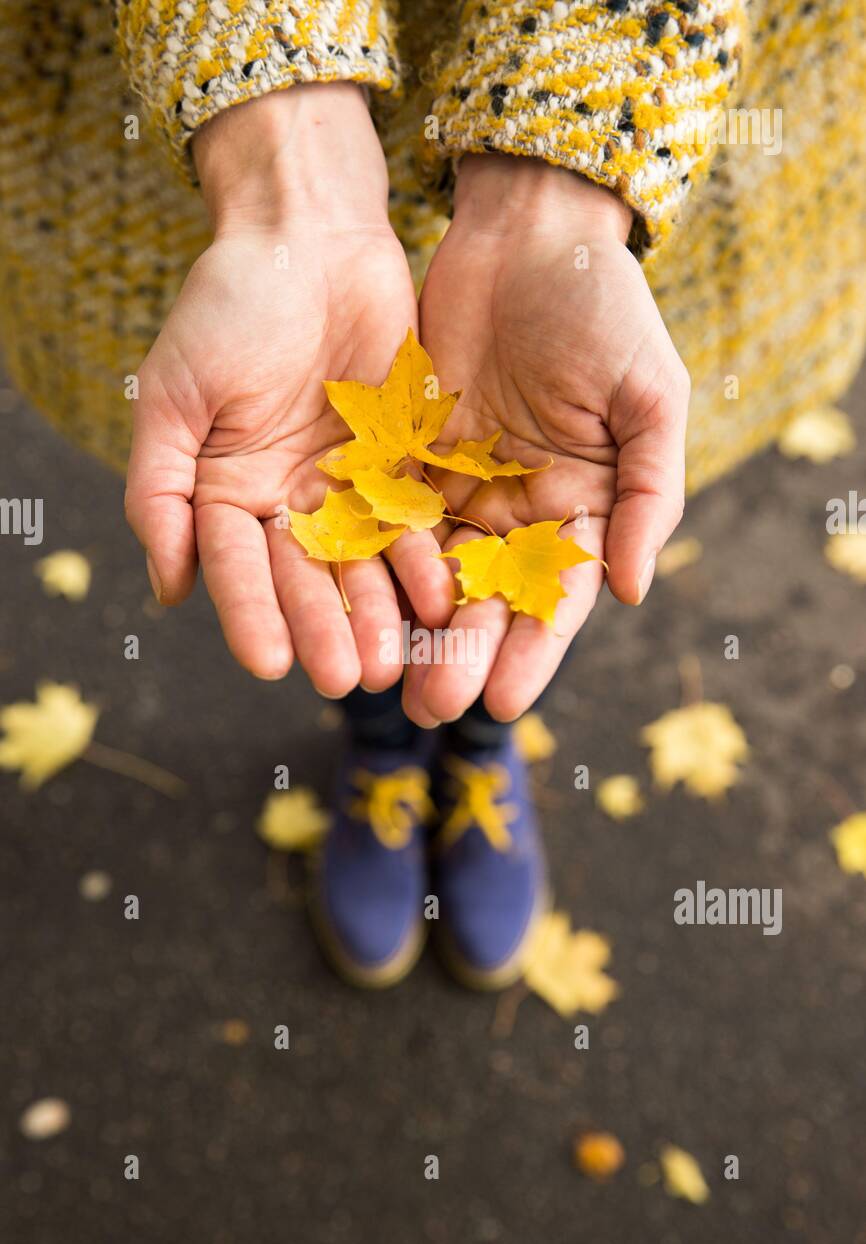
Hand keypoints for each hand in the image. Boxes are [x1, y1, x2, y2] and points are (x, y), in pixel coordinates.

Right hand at [124, 84, 452, 693]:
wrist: (310, 232)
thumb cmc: (229, 304)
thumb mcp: (176, 393)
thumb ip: (160, 490)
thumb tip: (168, 590)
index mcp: (229, 493)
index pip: (241, 568)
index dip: (253, 615)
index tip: (271, 664)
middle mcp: (291, 502)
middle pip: (308, 578)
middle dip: (325, 628)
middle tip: (344, 679)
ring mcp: (350, 485)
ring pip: (365, 562)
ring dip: (379, 611)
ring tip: (395, 660)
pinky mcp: (403, 463)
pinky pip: (416, 519)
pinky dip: (426, 558)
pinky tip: (442, 595)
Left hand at [407, 154, 688, 724]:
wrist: (527, 231)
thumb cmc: (606, 309)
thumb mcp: (648, 399)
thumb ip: (647, 496)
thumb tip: (631, 592)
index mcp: (580, 509)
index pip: (555, 598)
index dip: (530, 653)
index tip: (501, 702)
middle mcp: (517, 511)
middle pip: (485, 600)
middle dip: (459, 654)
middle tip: (429, 706)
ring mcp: (459, 486)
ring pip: (429, 572)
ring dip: (407, 626)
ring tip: (381, 677)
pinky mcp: (405, 455)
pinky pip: (384, 516)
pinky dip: (368, 560)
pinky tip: (344, 602)